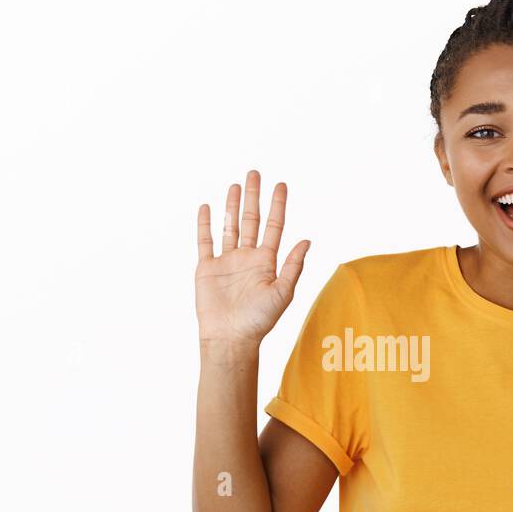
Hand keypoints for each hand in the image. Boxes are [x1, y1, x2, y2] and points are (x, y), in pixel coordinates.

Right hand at [195, 169, 309, 347]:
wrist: (230, 338)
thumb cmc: (259, 321)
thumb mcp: (283, 293)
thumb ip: (293, 266)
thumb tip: (307, 240)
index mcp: (267, 262)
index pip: (273, 227)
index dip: (277, 206)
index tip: (281, 185)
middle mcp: (247, 258)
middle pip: (251, 220)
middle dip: (254, 197)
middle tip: (255, 173)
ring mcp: (226, 262)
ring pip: (230, 226)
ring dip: (232, 206)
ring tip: (235, 185)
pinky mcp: (207, 268)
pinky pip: (205, 241)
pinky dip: (205, 224)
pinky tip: (207, 207)